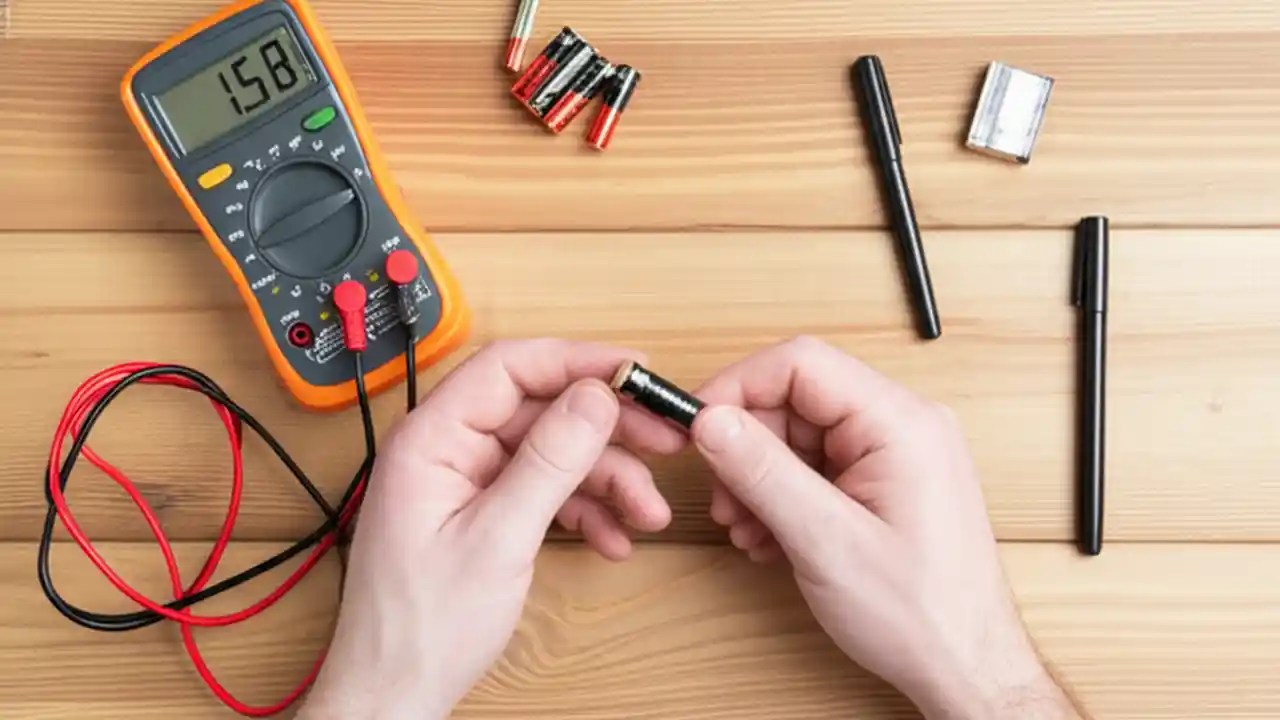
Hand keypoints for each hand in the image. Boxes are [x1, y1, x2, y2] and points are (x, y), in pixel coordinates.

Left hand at [298, 340, 682, 718]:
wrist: (394, 695)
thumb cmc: (420, 628)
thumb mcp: (498, 539)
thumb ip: (548, 463)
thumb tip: (594, 396)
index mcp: (430, 439)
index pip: (509, 368)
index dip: (577, 361)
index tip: (635, 371)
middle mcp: (446, 450)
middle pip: (540, 409)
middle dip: (606, 428)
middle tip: (664, 438)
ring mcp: (464, 482)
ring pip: (549, 454)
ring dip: (605, 479)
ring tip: (647, 511)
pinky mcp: (480, 512)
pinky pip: (542, 491)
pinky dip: (583, 510)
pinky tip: (614, 538)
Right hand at [684, 337, 1080, 719]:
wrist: (965, 667)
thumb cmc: (920, 613)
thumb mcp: (825, 540)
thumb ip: (763, 472)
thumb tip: (711, 420)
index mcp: (901, 423)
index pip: (801, 363)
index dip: (739, 386)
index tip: (698, 425)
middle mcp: (903, 425)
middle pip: (797, 398)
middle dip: (747, 444)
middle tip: (723, 497)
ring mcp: (896, 453)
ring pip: (801, 435)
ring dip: (760, 476)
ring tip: (745, 527)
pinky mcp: (886, 480)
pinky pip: (818, 465)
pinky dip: (783, 495)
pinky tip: (771, 537)